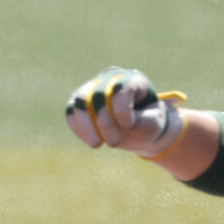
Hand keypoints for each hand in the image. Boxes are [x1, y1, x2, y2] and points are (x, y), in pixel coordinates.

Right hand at [65, 67, 186, 158]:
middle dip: (104, 122)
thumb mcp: (152, 125)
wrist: (142, 131)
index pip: (121, 88)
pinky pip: (71, 112)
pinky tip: (92, 141)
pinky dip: (78, 128)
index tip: (129, 126)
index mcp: (134, 79)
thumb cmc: (149, 125)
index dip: (122, 110)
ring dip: (86, 126)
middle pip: (98, 94)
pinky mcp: (81, 102)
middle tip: (114, 143)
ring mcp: (94, 87)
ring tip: (97, 145)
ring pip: (80, 101)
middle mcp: (112, 79)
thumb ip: (136, 121)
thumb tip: (109, 121)